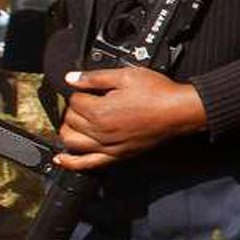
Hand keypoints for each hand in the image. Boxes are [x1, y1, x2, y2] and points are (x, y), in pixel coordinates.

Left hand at [53, 67, 207, 170]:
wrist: (179, 112)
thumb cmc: (158, 93)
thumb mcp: (126, 76)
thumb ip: (95, 77)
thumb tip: (71, 78)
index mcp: (100, 111)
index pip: (74, 100)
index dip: (81, 91)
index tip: (90, 88)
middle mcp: (99, 132)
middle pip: (70, 120)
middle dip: (75, 108)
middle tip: (88, 100)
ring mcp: (107, 146)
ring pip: (71, 141)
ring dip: (68, 130)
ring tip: (76, 122)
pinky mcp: (116, 156)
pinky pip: (87, 164)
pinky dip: (70, 162)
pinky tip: (61, 158)